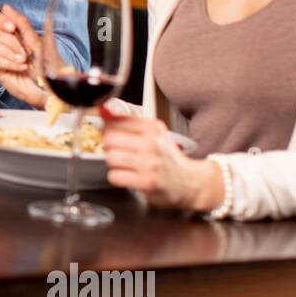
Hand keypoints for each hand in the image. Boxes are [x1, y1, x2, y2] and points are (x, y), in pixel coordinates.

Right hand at [0, 3, 47, 106]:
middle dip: (13, 41)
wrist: (51, 86)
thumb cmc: (48, 65)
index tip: (12, 28)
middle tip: (26, 51)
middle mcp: (8, 44)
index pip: (0, 19)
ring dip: (11, 52)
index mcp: (18, 34)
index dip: (3, 21)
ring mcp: (3, 57)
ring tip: (24, 60)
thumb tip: (6, 6)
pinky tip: (22, 68)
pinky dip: (11, 63)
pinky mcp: (0, 70)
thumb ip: (21, 23)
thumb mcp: (37, 40)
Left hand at [100, 105, 222, 211]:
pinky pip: (115, 176)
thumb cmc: (168, 158)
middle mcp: (151, 143)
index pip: (117, 120)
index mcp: (152, 129)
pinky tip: (126, 175)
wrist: (190, 182)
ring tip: (123, 164)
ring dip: (113, 162)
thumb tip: (105, 114)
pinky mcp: (146, 182)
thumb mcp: (156, 134)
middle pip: (110, 138)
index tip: (107, 131)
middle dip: (109, 146)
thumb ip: (131, 123)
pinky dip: (116, 177)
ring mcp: (149, 163)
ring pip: (111, 157)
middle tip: (116, 150)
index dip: (107, 127)